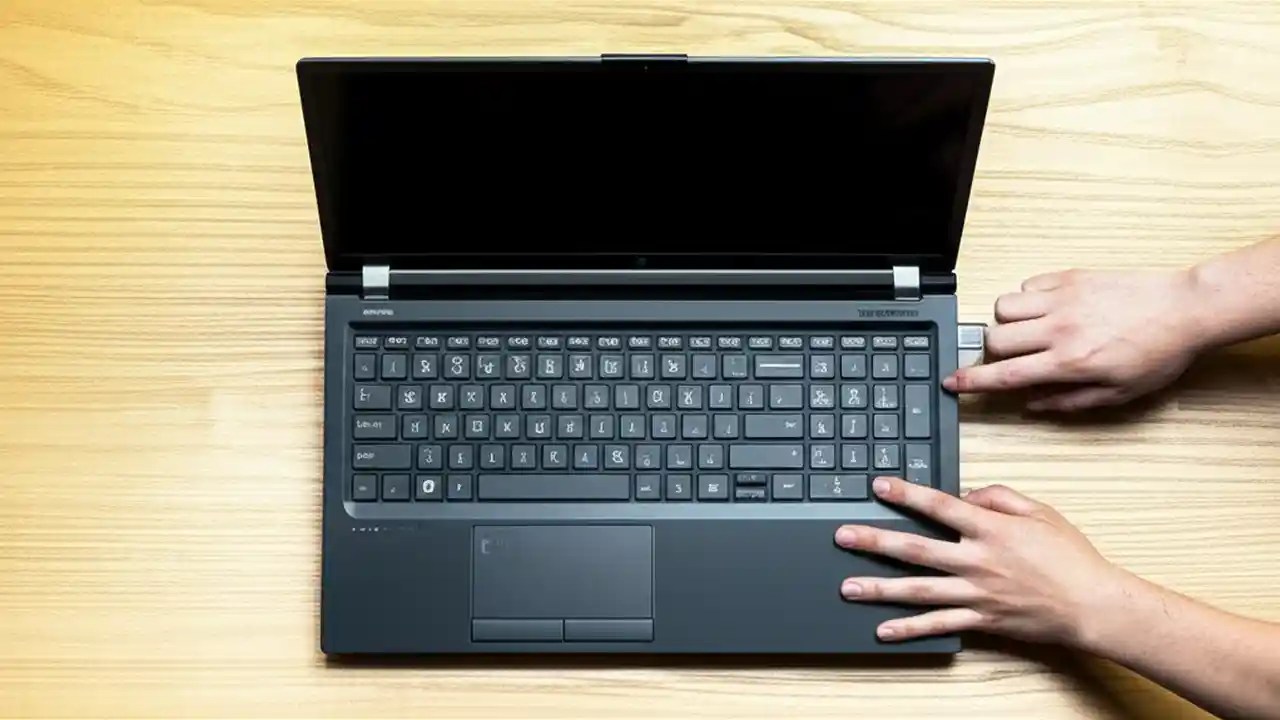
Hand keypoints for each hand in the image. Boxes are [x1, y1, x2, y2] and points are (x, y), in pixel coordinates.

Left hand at [834, 477, 1127, 645]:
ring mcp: (977, 594)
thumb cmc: (1071, 557)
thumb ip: (1000, 496)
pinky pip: (939, 624)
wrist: (1093, 605)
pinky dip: (909, 629)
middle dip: (875, 541)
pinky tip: (883, 630)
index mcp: (991, 529)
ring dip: (880, 588)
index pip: (940, 506)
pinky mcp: (982, 620)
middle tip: (842, 536)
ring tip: (847, 586)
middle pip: (916, 549)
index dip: (907, 494)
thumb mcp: (1040, 512)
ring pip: (919, 589)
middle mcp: (978, 561)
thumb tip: (966, 492)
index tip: (878, 486)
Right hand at [943, 268, 1202, 410]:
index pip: (1006, 375)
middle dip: (992, 352)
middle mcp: (1060, 329)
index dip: (973, 382)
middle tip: (1011, 357)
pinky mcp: (1071, 277)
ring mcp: (1063, 299)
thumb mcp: (1118, 394)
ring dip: (1005, 322)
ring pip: (1003, 306)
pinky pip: (1027, 284)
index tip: (953, 383)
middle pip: (994, 338)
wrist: (1186, 310)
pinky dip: (1026, 298)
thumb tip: (1032, 405)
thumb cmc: (1159, 353)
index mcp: (1069, 362)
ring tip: (1026, 330)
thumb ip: (1069, 402)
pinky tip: (1045, 309)